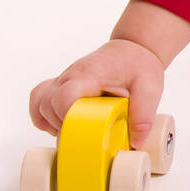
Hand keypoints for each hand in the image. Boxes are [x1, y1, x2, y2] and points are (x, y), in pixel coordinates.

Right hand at [28, 39, 165, 148]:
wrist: (132, 48)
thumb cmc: (139, 65)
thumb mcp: (150, 88)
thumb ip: (144, 114)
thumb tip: (135, 142)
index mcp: (90, 75)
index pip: (64, 96)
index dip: (68, 118)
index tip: (82, 131)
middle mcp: (71, 76)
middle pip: (47, 103)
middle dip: (61, 125)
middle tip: (83, 134)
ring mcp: (64, 79)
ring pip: (40, 102)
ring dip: (51, 122)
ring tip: (74, 129)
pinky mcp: (62, 85)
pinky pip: (39, 99)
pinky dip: (43, 115)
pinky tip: (61, 124)